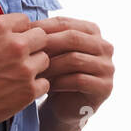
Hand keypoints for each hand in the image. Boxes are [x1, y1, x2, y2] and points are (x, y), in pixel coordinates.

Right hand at [0, 13, 49, 130]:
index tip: (12, 42)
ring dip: (34, 67)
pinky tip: (18, 89)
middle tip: (18, 59)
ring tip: (16, 76)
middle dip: (32, 46)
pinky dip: (34, 87)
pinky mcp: (28, 91)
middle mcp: (15, 44)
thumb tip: (13, 31)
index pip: (25, 20)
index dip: (19, 32)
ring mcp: (24, 68)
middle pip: (41, 37)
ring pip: (45, 60)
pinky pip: (44, 83)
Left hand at [32, 16, 113, 130]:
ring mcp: (107, 67)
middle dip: (47, 44)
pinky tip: (46, 86)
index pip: (66, 23)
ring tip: (34, 72)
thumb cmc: (57, 75)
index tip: (22, 34)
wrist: (66, 106)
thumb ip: (47, 36)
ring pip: (75, 59)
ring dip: (51, 65)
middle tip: (27, 52)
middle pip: (73, 38)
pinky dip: (59, 82)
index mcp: (93, 32)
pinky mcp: (105, 87)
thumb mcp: (53, 52)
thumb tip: (24, 23)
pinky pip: (79, 80)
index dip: (43, 28)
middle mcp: (105, 47)